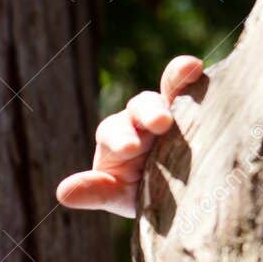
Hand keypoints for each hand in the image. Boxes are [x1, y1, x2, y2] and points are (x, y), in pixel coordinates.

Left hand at [55, 54, 205, 217]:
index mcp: (117, 138)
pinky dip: (193, 74)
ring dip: (176, 81)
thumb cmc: (140, 193)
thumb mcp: (119, 195)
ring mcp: (169, 108)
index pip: (113, 131)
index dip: (120, 137)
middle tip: (160, 123)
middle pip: (140, 106)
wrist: (180, 192)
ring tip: (189, 70)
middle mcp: (139, 118)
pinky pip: (193, 86)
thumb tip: (62, 193)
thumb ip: (95, 191)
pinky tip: (199, 66)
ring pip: (168, 90)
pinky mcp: (195, 105)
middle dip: (149, 111)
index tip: (130, 149)